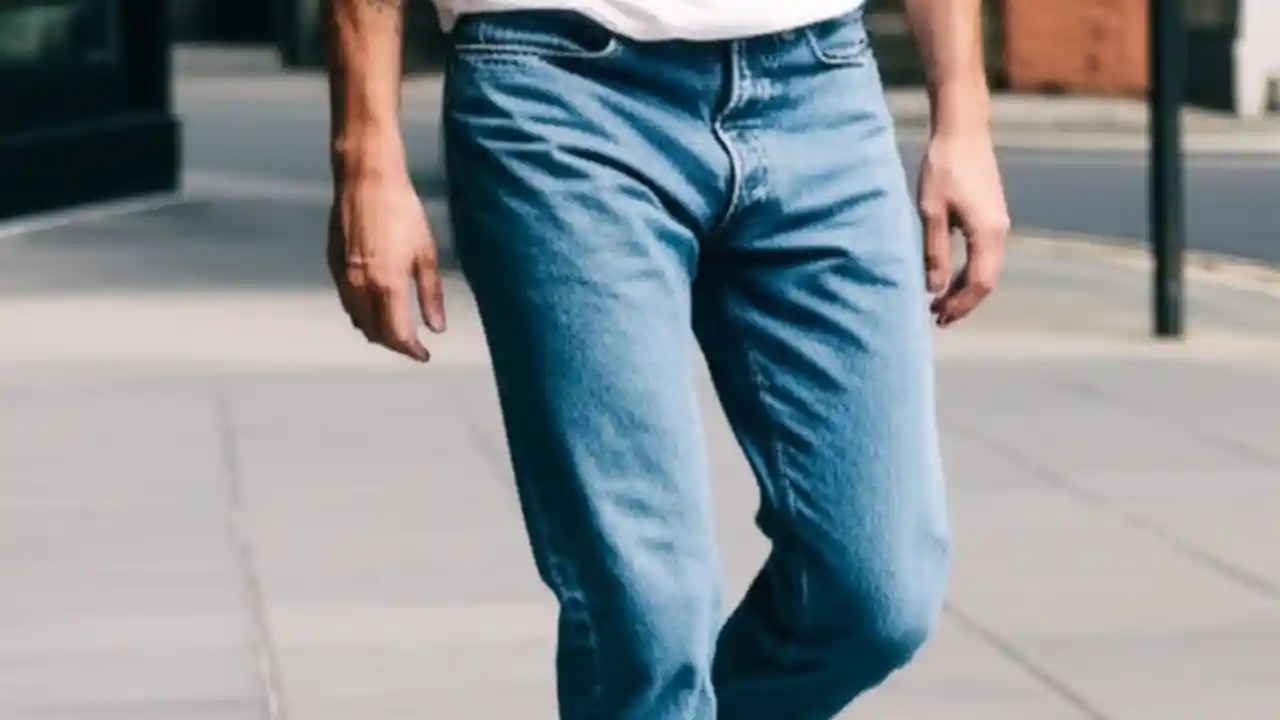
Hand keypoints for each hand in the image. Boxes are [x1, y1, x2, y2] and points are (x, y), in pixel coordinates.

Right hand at [328, 172, 446, 360]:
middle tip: (412, 345)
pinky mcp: (332, 264)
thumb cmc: (401, 211)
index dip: (411, 350)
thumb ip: (431, 294)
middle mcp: (360, 285)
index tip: (423, 355)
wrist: (365, 179)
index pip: (397, 334)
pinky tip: (375, 307)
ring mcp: (342, 276)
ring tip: (396, 330)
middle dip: (394, 344)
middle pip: (375, 332)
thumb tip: (437, 327)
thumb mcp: (426, 253)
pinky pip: (347, 302)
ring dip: (376, 331)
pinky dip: (361, 313)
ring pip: (358, 319)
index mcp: (387, 283)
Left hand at [917, 130, 1009, 326]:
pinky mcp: (992, 215)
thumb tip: (933, 289)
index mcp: (986, 233)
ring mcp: (999, 223)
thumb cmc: (942, 167)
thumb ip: (933, 252)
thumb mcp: (930, 211)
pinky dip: (968, 272)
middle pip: (986, 281)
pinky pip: (984, 255)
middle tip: (938, 319)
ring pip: (987, 269)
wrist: (963, 130)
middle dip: (963, 303)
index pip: (978, 283)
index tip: (938, 318)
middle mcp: (999, 231)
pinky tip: (949, 277)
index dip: (960, 305)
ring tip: (941, 304)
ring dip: (965, 289)